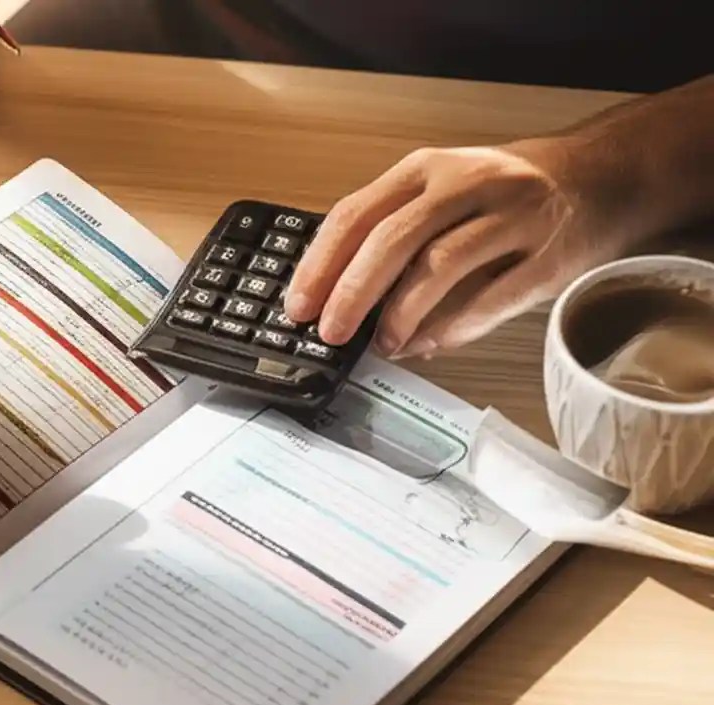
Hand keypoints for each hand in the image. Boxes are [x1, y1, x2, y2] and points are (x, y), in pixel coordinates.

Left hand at [282, 137, 642, 357]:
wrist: (598, 177)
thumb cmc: (502, 193)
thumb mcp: (440, 189)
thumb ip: (391, 231)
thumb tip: (335, 295)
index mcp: (427, 168)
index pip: (357, 213)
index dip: (321, 264)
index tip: (299, 306)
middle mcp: (468, 183)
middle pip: (394, 239)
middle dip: (353, 292)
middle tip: (330, 332)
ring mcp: (512, 218)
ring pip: (441, 266)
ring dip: (401, 314)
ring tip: (383, 344)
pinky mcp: (548, 257)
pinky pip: (491, 299)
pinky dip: (452, 328)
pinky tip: (427, 344)